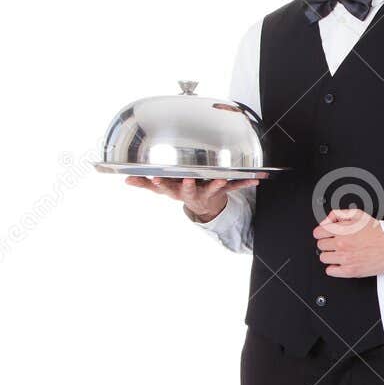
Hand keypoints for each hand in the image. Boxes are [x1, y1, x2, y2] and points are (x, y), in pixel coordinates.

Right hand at [124, 174, 256, 220]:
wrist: (204, 206)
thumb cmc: (181, 191)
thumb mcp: (162, 189)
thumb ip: (144, 183)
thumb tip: (126, 179)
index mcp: (177, 190)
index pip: (165, 187)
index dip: (160, 183)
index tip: (156, 178)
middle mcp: (193, 192)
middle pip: (188, 190)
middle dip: (188, 185)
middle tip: (188, 179)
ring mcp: (209, 191)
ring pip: (213, 188)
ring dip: (218, 185)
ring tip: (222, 181)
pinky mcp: (223, 190)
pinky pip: (236, 187)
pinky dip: (245, 183)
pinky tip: (256, 180)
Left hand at [314, 209, 383, 277]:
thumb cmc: (380, 233)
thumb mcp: (359, 215)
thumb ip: (338, 214)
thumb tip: (326, 221)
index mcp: (342, 231)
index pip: (318, 232)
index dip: (322, 233)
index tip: (326, 235)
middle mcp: (341, 245)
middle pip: (320, 245)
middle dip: (327, 243)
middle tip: (336, 243)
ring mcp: (345, 259)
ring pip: (323, 258)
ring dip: (330, 255)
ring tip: (340, 253)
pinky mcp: (349, 271)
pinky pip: (330, 271)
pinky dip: (333, 268)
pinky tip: (341, 263)